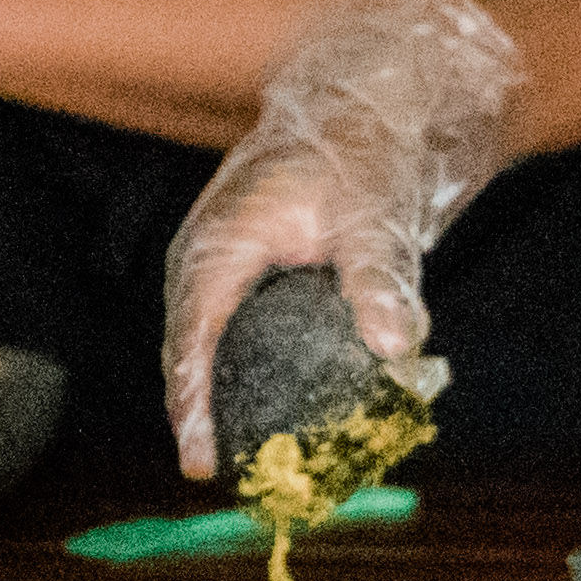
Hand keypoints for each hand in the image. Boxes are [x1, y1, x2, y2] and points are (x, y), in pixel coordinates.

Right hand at [156, 0, 516, 476]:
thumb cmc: (361, 153)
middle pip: (184, 349)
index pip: (192, 336)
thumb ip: (380, 280)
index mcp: (221, 241)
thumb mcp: (373, 216)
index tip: (200, 460)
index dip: (191, 403)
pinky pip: (225, 333)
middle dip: (195, 412)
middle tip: (216, 474)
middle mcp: (207, 256)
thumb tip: (396, 348)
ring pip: (201, 344)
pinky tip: (268, 409)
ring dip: (212, 396)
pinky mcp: (241, 275)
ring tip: (232, 457)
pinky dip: (236, 372)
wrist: (361, 107)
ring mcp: (219, 266)